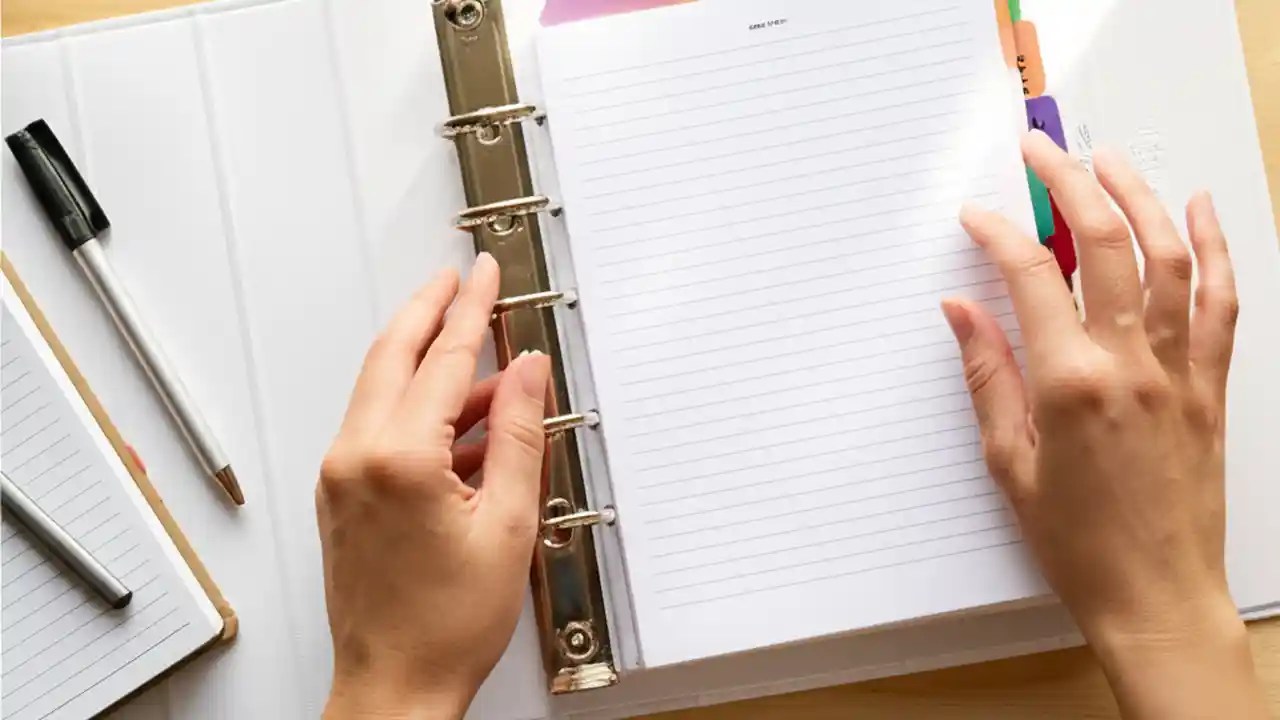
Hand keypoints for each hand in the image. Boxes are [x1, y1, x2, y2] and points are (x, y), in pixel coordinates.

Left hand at [317, 254, 551, 719]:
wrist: (396, 683)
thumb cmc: (447, 625)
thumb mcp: (509, 523)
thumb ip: (517, 434)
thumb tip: (526, 373)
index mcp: (398, 459)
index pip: (443, 360)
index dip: (472, 309)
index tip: (485, 274)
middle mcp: (354, 458)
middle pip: (393, 354)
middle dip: (429, 309)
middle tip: (459, 278)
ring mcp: (339, 475)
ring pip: (380, 387)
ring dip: (426, 362)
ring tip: (483, 360)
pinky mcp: (339, 493)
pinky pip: (375, 424)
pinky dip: (414, 405)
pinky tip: (456, 416)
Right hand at [944, 132, 1265, 718]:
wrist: (1156, 596)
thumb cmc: (1077, 542)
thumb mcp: (1007, 461)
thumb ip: (986, 375)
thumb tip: (962, 309)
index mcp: (1070, 383)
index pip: (1030, 277)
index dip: (998, 233)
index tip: (977, 216)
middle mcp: (1130, 364)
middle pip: (1104, 244)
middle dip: (1068, 185)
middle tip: (1041, 154)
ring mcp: (1178, 370)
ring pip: (1169, 257)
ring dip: (1140, 197)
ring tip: (1111, 161)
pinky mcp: (1209, 386)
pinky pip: (1219, 302)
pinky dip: (1215, 248)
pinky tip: (1199, 211)